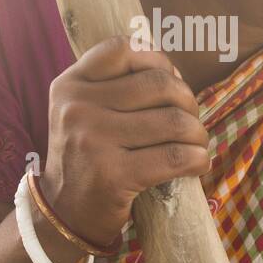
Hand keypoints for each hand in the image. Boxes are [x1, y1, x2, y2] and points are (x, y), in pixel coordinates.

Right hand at [41, 35, 210, 248]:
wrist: (64, 213)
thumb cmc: (87, 157)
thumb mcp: (82, 111)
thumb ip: (115, 85)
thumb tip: (174, 72)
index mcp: (70, 85)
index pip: (123, 49)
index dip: (158, 62)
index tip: (169, 87)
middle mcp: (76, 107)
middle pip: (158, 84)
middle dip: (187, 101)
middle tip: (190, 121)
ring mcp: (93, 141)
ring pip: (173, 121)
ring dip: (197, 133)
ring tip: (197, 144)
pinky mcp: (113, 175)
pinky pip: (175, 157)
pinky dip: (197, 159)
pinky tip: (198, 163)